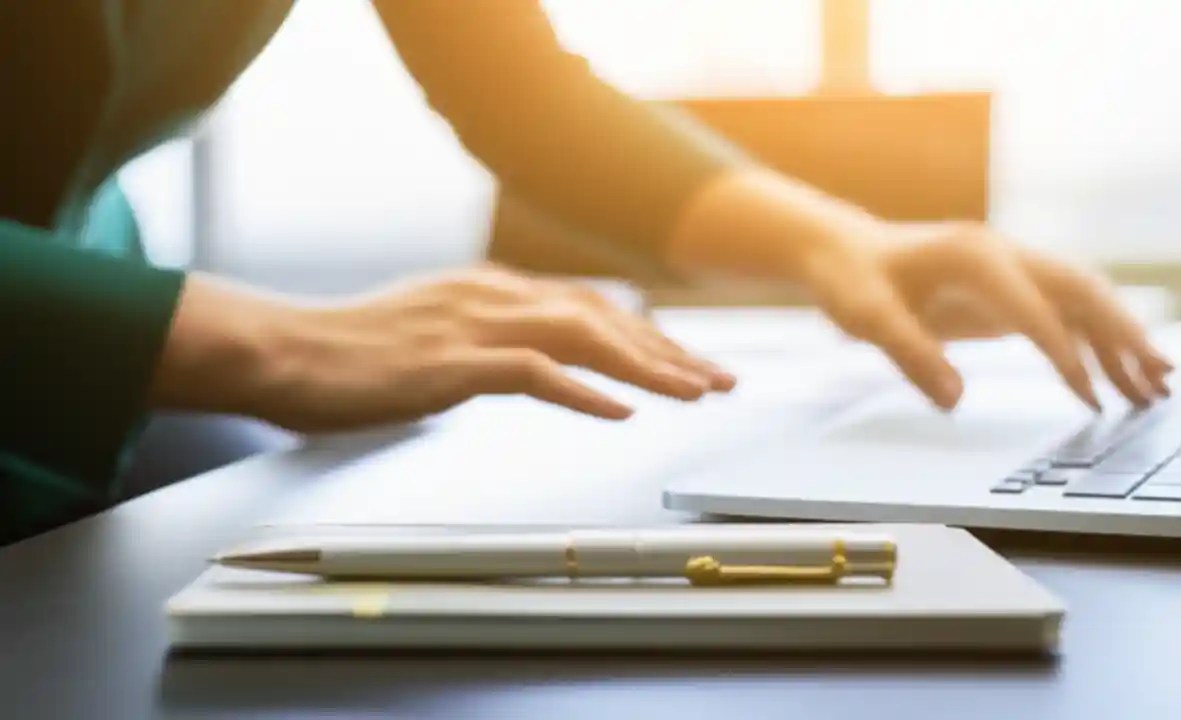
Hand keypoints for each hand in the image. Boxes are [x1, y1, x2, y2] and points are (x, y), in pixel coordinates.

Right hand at [152, 266, 734, 430]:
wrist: (283, 350)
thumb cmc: (351, 353)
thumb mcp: (434, 334)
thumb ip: (485, 341)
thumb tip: (529, 363)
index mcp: (490, 288)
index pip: (589, 306)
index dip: (646, 335)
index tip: (688, 361)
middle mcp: (491, 294)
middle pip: (602, 316)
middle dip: (668, 350)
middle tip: (720, 380)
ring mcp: (472, 323)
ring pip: (582, 336)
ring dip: (645, 366)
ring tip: (694, 392)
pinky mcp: (449, 360)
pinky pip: (532, 372)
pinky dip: (582, 391)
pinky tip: (619, 412)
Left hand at [668, 168, 1171, 410]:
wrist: (840, 250)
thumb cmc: (851, 280)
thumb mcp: (867, 318)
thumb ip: (911, 354)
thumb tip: (956, 400)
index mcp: (973, 255)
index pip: (1034, 306)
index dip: (1062, 351)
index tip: (1088, 395)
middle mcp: (1003, 253)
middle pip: (1081, 290)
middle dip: (1125, 334)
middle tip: (1162, 379)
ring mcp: (1011, 268)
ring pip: (1083, 300)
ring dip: (1122, 339)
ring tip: (1159, 386)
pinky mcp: (1008, 289)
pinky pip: (1064, 313)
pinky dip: (1095, 343)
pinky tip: (1115, 378)